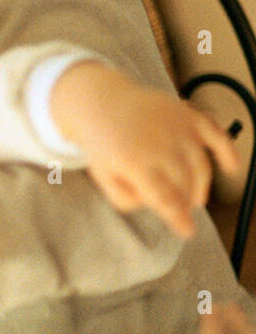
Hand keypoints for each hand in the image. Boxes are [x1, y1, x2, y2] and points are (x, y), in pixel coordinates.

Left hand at [49, 61, 240, 235]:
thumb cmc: (104, 143)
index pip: (164, 197)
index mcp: (133, 161)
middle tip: (184, 209)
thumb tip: (155, 206)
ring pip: (200, 166)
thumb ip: (124, 198)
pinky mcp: (187, 114)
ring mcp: (176, 127)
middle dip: (185, 201)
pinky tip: (231, 168)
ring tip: (194, 198)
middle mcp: (158, 144)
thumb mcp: (101, 176)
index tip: (188, 231)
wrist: (102, 102)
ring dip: (201, 186)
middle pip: (184, 183)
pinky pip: (216, 134)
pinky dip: (228, 151)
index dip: (179, 218)